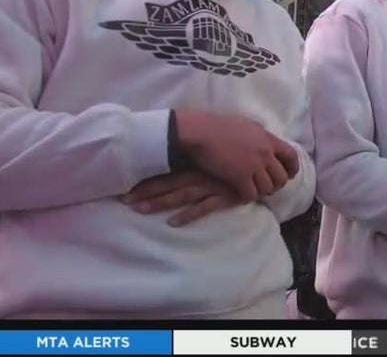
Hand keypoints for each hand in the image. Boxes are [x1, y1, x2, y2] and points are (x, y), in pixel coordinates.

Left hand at [121, 171, 245, 226]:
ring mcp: (211, 186)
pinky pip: (203, 207)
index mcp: (197, 166)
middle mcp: (201, 175)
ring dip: (160, 202)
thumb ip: (199, 167)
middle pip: (168, 185)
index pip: (167, 174)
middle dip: (145, 192)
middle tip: (123, 201)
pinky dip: (187, 215)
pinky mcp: (223, 197)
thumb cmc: (237, 165)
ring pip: (181, 195)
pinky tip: (173, 223)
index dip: (146, 182)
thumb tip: (179, 171)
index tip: (125, 188)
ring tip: (140, 210)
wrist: (263, 168)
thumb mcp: (215, 163)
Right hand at [174, 110, 298, 200]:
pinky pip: (251, 195)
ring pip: (268, 188)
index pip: (291, 156)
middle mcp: (265, 153)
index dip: (292, 168)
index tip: (290, 175)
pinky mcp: (240, 177)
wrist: (201, 131)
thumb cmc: (219, 125)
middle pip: (282, 177)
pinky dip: (247, 196)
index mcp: (268, 139)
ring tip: (253, 190)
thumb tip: (266, 142)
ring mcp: (254, 166)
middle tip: (266, 186)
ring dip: (261, 191)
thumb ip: (261, 136)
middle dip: (276, 184)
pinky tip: (240, 193)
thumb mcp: (248, 125)